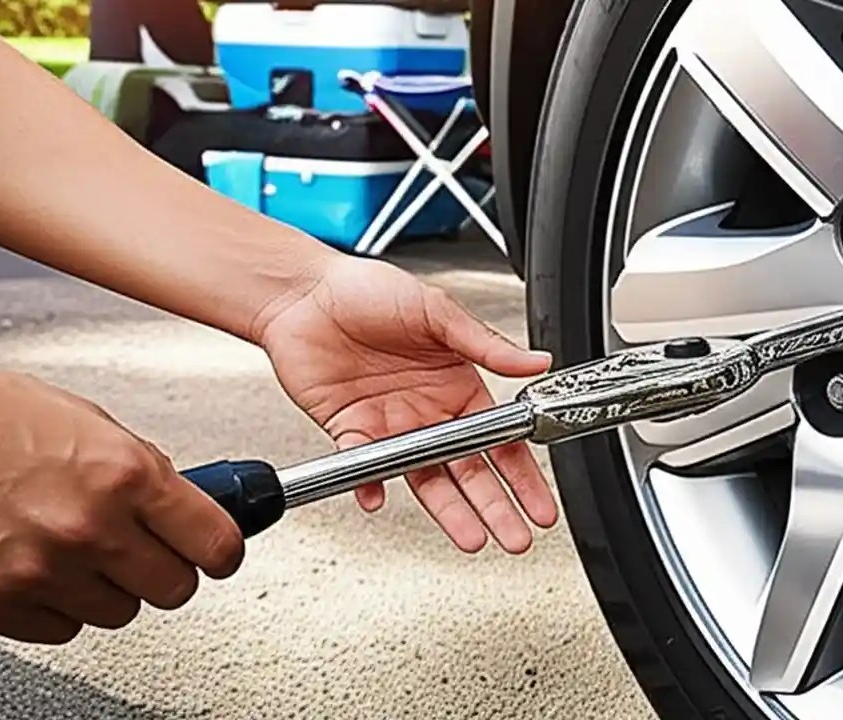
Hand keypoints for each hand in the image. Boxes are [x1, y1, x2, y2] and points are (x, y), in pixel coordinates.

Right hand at [0, 365, 243, 643]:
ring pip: (122, 612)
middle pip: (176, 588)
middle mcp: (90, 527)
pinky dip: (64, 604)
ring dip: (114, 586)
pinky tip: (47, 565)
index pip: (216, 542)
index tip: (221, 550)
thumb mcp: (85, 420)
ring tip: (83, 546)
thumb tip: (186, 498)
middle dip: (171, 568)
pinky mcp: (2, 604)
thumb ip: (142, 464)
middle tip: (152, 547)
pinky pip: (66, 628)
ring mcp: (44, 572)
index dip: (224, 549)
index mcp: (123, 474)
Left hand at [255, 255, 557, 553]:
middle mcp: (428, 412)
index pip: (498, 440)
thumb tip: (536, 362)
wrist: (304, 292)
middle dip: (495, 508)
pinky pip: (365, 467)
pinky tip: (380, 499)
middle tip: (515, 539)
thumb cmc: (368, 290)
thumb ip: (486, 344)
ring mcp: (392, 426)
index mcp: (457, 385)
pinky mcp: (351, 430)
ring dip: (449, 512)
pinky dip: (372, 485)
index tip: (538, 504)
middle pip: (469, 472)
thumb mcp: (437, 311)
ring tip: (472, 539)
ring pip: (425, 480)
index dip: (521, 475)